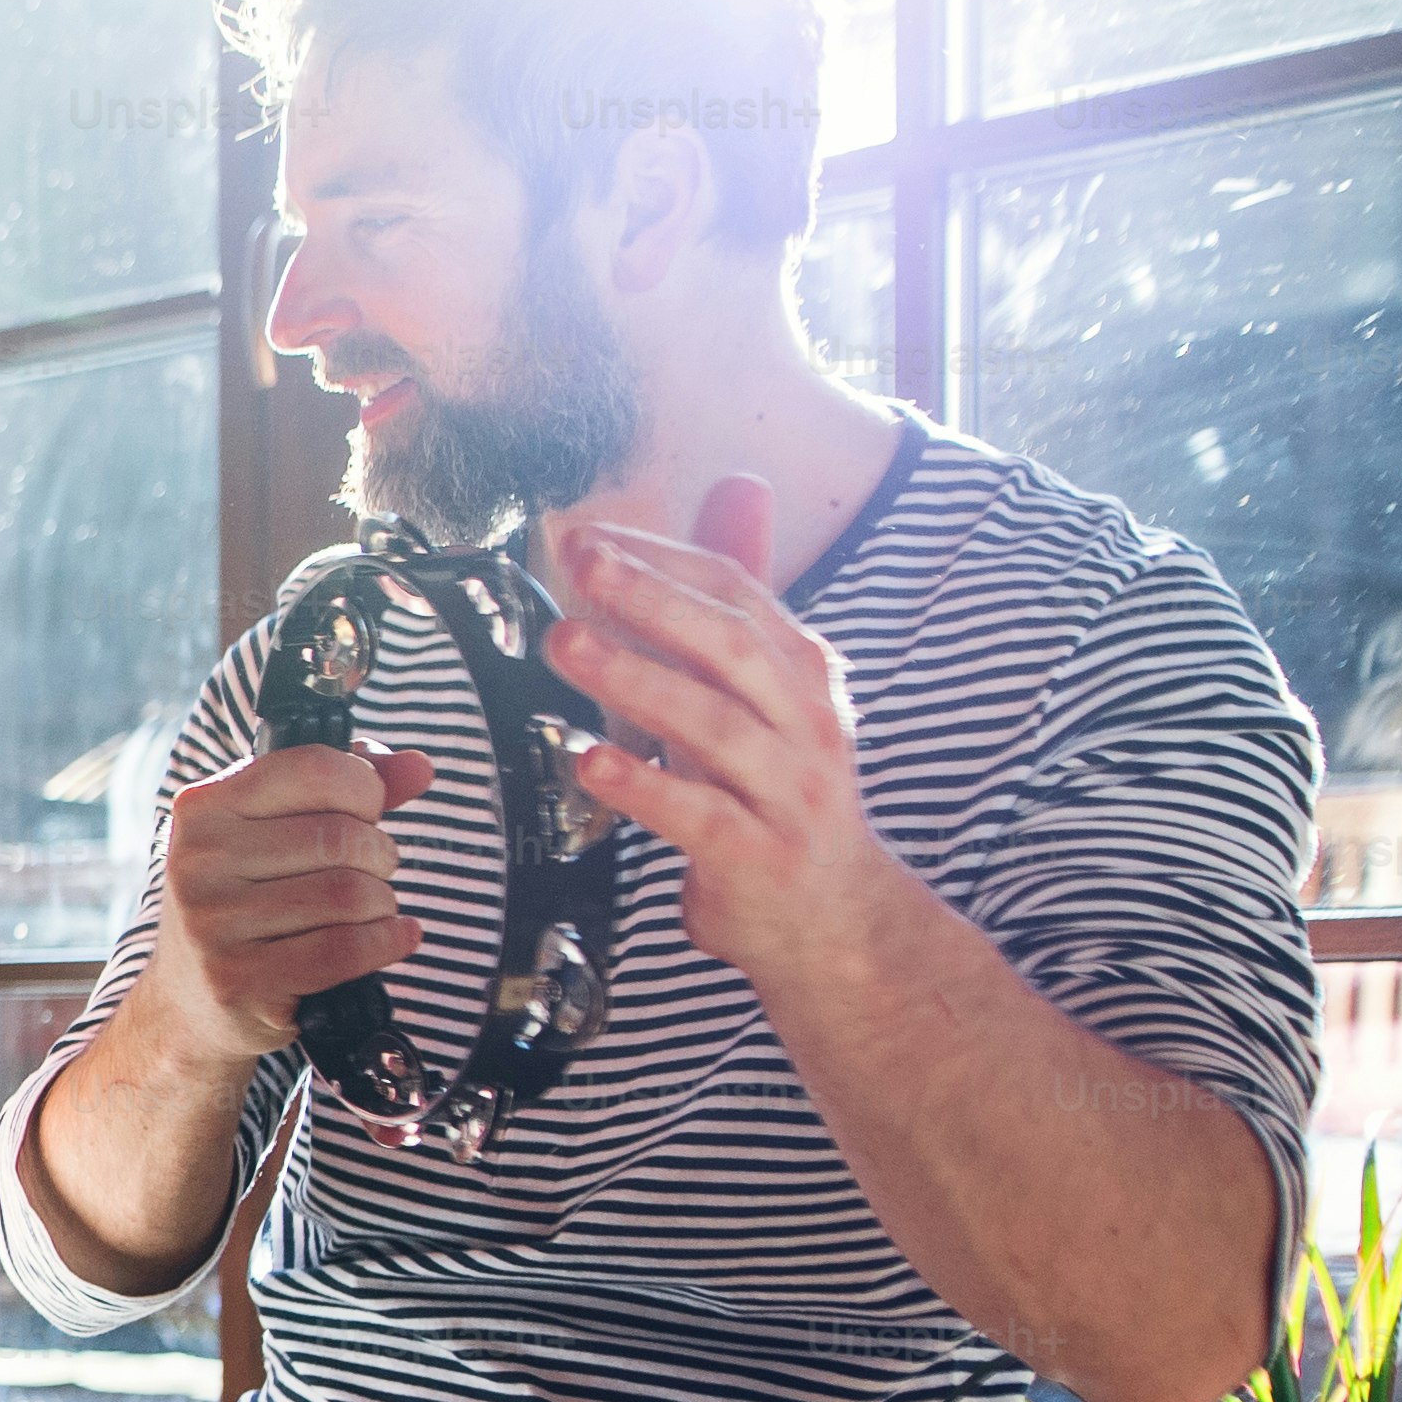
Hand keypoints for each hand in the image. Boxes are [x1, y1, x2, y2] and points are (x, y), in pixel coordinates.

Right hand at [134, 736, 438, 1063]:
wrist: (190, 999)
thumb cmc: (246, 902)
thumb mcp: (274, 832)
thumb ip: (345, 790)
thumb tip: (418, 768)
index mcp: (203, 807)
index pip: (312, 767)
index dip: (363, 787)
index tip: (367, 812)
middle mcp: (198, 860)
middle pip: (339, 837)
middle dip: (379, 855)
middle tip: (371, 871)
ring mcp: (213, 923)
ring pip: (349, 894)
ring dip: (382, 904)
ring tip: (369, 911)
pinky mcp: (239, 979)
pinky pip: (345, 949)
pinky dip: (387, 942)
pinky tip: (392, 938)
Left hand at [545, 476, 915, 989]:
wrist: (835, 917)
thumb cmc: (782, 790)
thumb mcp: (768, 685)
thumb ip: (740, 594)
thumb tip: (739, 484)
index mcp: (802, 669)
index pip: (737, 593)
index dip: (664, 558)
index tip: (592, 534)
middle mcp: (803, 719)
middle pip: (729, 643)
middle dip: (654, 597)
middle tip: (581, 562)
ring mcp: (786, 788)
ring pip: (711, 722)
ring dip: (634, 678)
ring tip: (566, 643)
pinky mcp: (757, 854)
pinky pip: (696, 813)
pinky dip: (642, 784)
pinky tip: (588, 760)